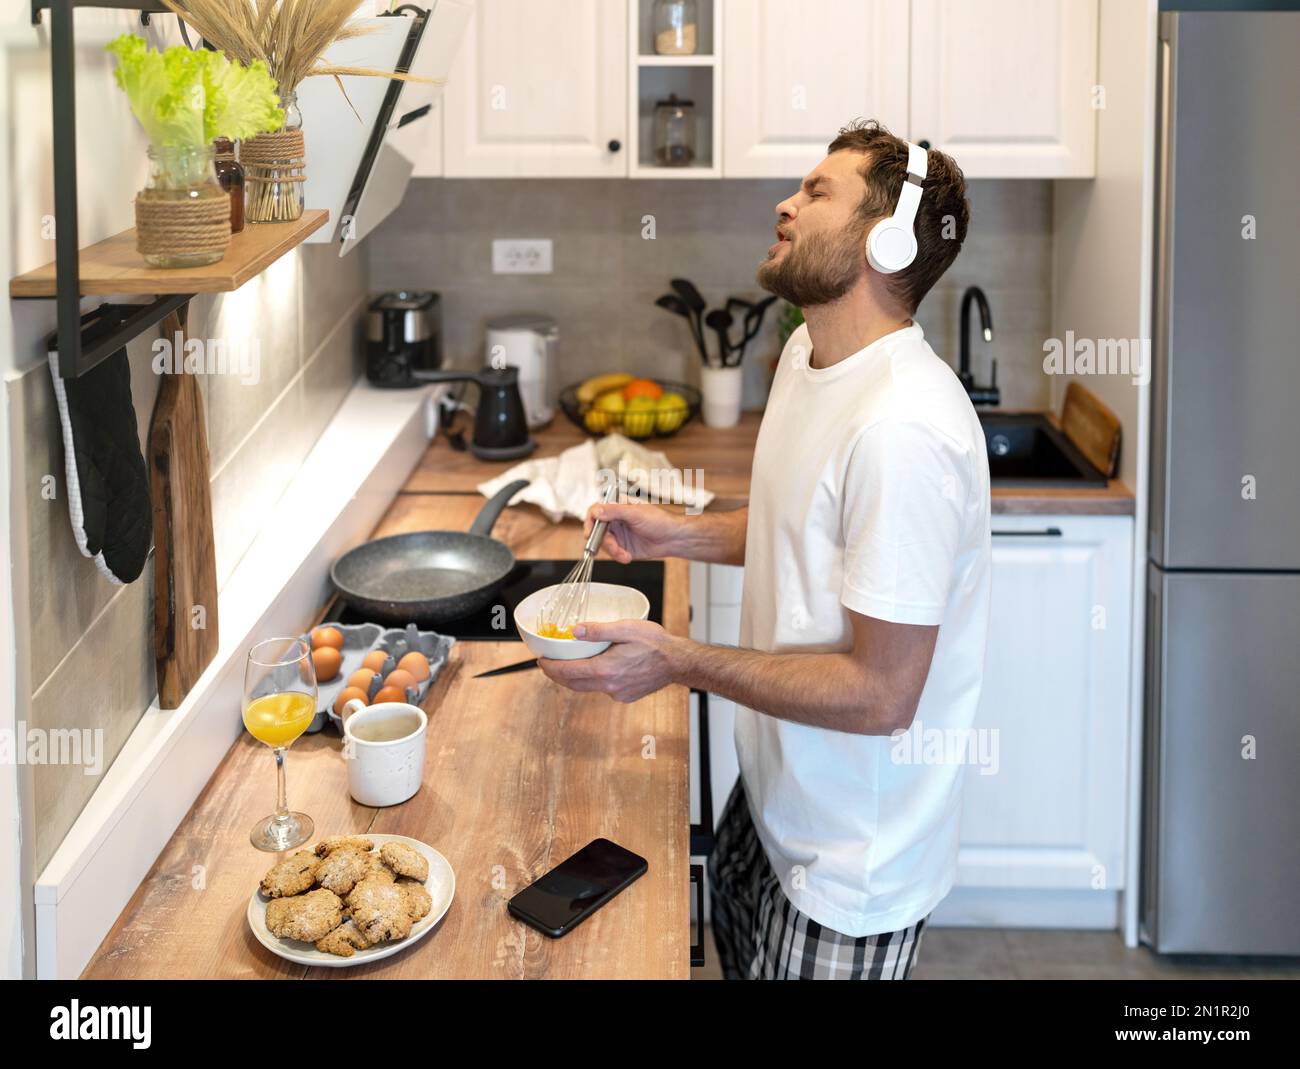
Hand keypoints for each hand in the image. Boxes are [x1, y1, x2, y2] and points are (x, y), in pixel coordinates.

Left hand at [538, 619, 681, 702]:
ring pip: (587, 688)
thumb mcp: (626, 629)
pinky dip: (594, 680)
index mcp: (605, 669)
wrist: (677, 662)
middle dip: (557, 675)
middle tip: (548, 665)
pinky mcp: (625, 696)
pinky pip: (603, 689)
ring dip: (575, 678)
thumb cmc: (655, 643)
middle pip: (573, 684)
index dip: (551, 668)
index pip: (568, 672)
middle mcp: (609, 686)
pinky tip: (598, 668)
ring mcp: (617, 694)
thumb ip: (598, 630)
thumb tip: (575, 631)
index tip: (541, 661)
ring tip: (569, 665)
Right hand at [583, 502, 684, 562]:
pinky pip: (612, 553)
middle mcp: (615, 520)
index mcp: (617, 506)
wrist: (673, 538)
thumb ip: (614, 511)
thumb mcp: (635, 513)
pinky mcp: (622, 547)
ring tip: (624, 554)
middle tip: (611, 546)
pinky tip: (627, 556)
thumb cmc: (660, 521)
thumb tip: (596, 511)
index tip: (590, 533)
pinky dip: (617, 556)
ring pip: (604, 544)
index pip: (595, 511)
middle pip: (597, 530)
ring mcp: (618, 534)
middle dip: (603, 541)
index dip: (590, 522)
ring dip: (612, 550)